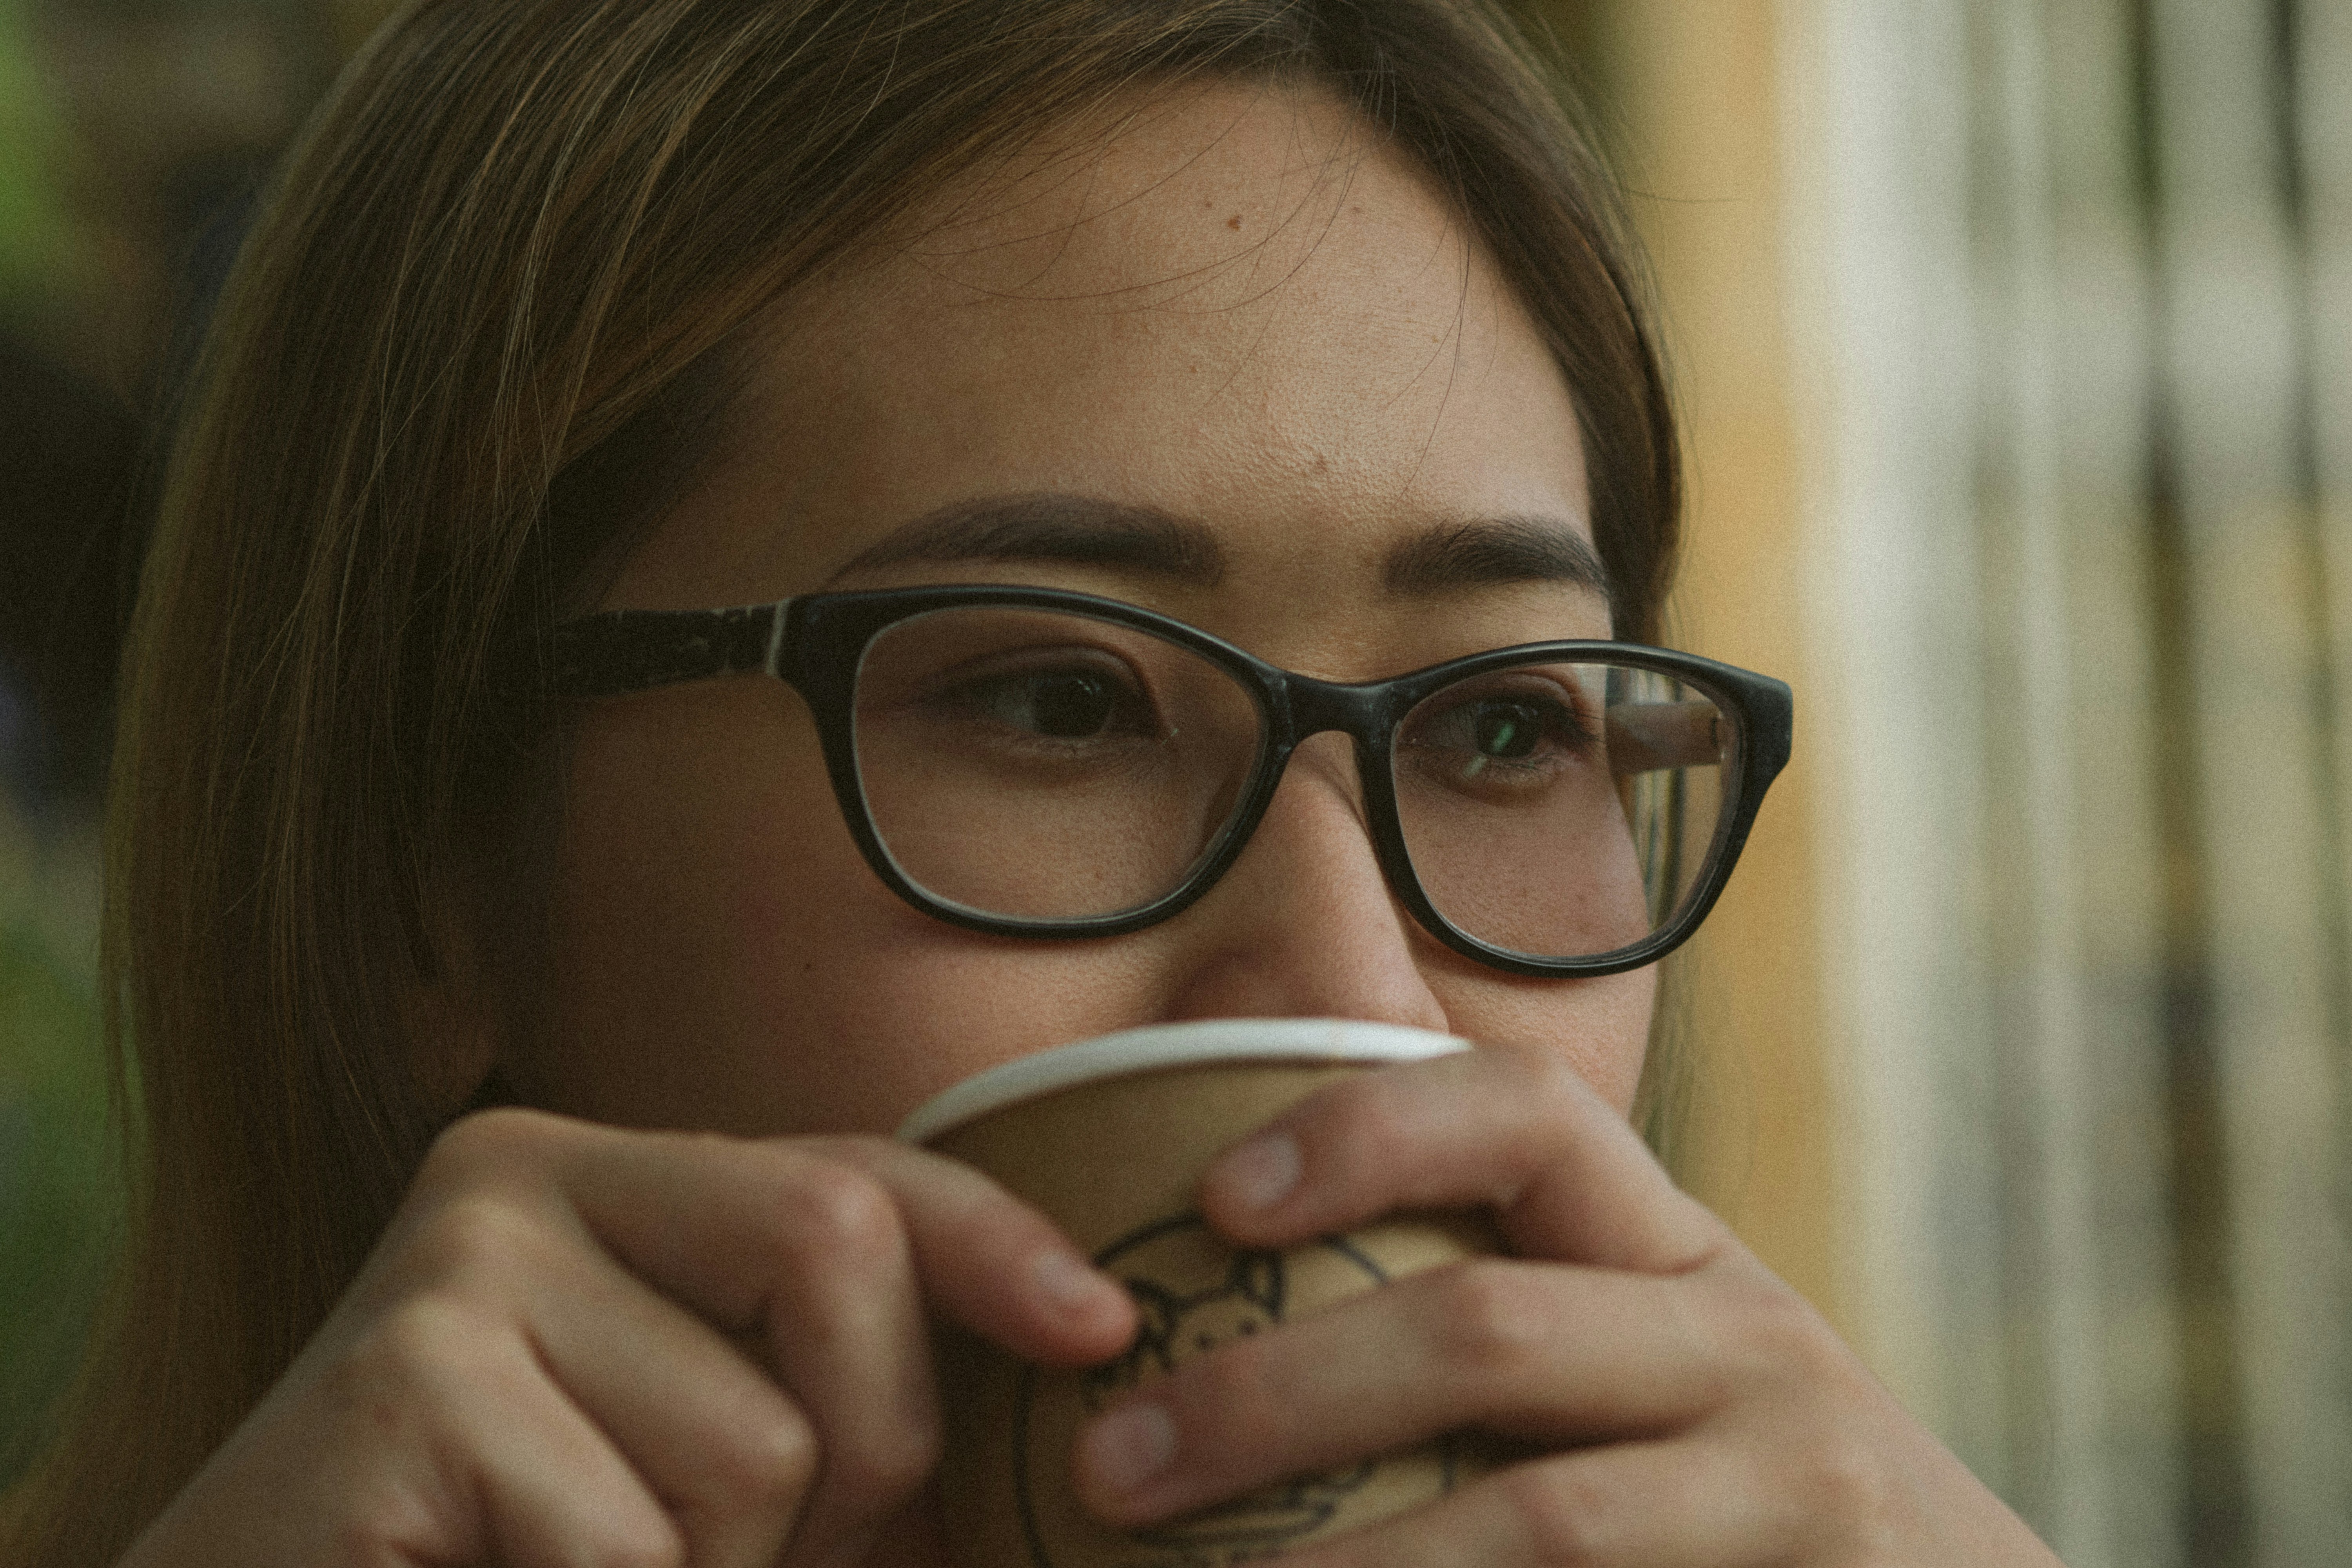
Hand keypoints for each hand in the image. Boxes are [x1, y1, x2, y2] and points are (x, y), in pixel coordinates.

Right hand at [120, 1107, 1134, 1567]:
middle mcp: (526, 1172)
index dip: (998, 1242)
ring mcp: (454, 1261)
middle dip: (867, 1457)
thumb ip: (848, 1423)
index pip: (858, 1170)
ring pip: (754, 1441)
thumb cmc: (523, 1562)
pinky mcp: (400, 1378)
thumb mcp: (715, 1480)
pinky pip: (629, 1542)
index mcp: (612, 1180)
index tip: (1101, 1328)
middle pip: (836, 1251)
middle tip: (752, 1555)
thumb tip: (1077, 1374)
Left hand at [1068, 1042, 2063, 1566]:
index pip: (1528, 1110)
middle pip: (1478, 1327)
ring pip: (1530, 1520)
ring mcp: (1802, 1485)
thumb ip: (1521, 1342)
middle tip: (1109, 1466)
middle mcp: (1751, 1343)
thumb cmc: (1765, 1512)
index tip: (1214, 1198)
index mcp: (1685, 1260)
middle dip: (1269, 1398)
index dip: (1363, 1131)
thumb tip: (1229, 1383)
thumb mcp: (1669, 1387)